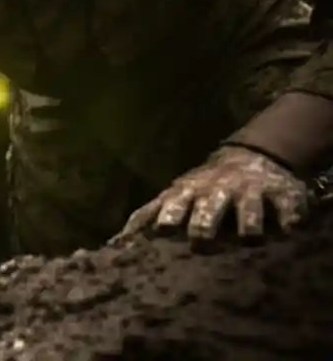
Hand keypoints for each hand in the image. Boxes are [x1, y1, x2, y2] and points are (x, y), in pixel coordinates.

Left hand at [123, 146, 309, 240]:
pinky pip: (287, 212)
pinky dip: (288, 223)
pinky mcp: (281, 197)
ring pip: (248, 214)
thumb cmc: (202, 189)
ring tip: (249, 239)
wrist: (249, 160)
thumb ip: (146, 217)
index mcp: (187, 195)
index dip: (166, 220)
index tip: (160, 233)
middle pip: (207, 213)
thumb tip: (114, 242)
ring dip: (248, 229)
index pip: (171, 207)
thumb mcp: (174, 197)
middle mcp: (217, 193)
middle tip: (201, 244)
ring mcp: (249, 194)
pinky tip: (287, 231)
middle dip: (202, 229)